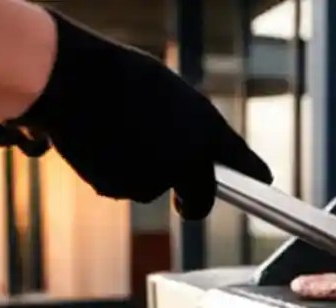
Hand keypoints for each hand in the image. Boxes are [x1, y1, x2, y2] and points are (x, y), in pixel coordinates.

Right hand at [0, 9, 271, 218]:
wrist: (71, 78)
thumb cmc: (118, 75)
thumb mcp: (167, 93)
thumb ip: (184, 125)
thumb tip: (186, 150)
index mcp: (205, 128)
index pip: (241, 159)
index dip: (253, 172)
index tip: (264, 181)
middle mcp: (189, 159)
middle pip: (201, 200)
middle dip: (192, 204)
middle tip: (183, 202)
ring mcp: (155, 179)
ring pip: (151, 189)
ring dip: (138, 173)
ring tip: (116, 135)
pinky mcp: (121, 189)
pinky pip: (119, 186)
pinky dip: (110, 172)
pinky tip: (98, 144)